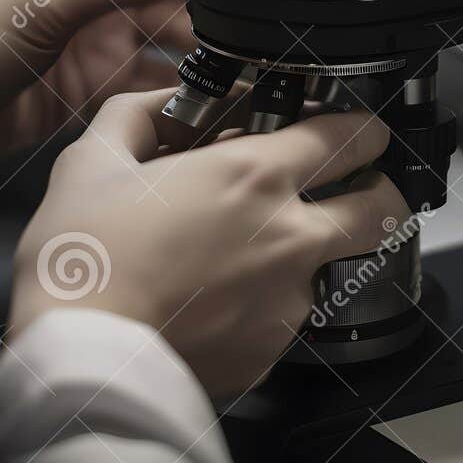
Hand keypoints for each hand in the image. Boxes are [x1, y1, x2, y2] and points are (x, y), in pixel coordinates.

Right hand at [10, 90, 410, 395]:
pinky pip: (282, 320)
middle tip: (354, 190)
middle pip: (381, 208)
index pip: (350, 136)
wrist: (81, 359)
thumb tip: (163, 103)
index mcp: (253, 177)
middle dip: (379, 191)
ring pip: (326, 268)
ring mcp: (287, 301)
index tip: (357, 130)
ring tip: (235, 259)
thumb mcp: (92, 159)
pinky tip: (212, 303)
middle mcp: (288, 238)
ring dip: (300, 256)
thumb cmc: (83, 262)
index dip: (361, 126)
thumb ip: (137, 114)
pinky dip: (260, 307)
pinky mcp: (270, 353)